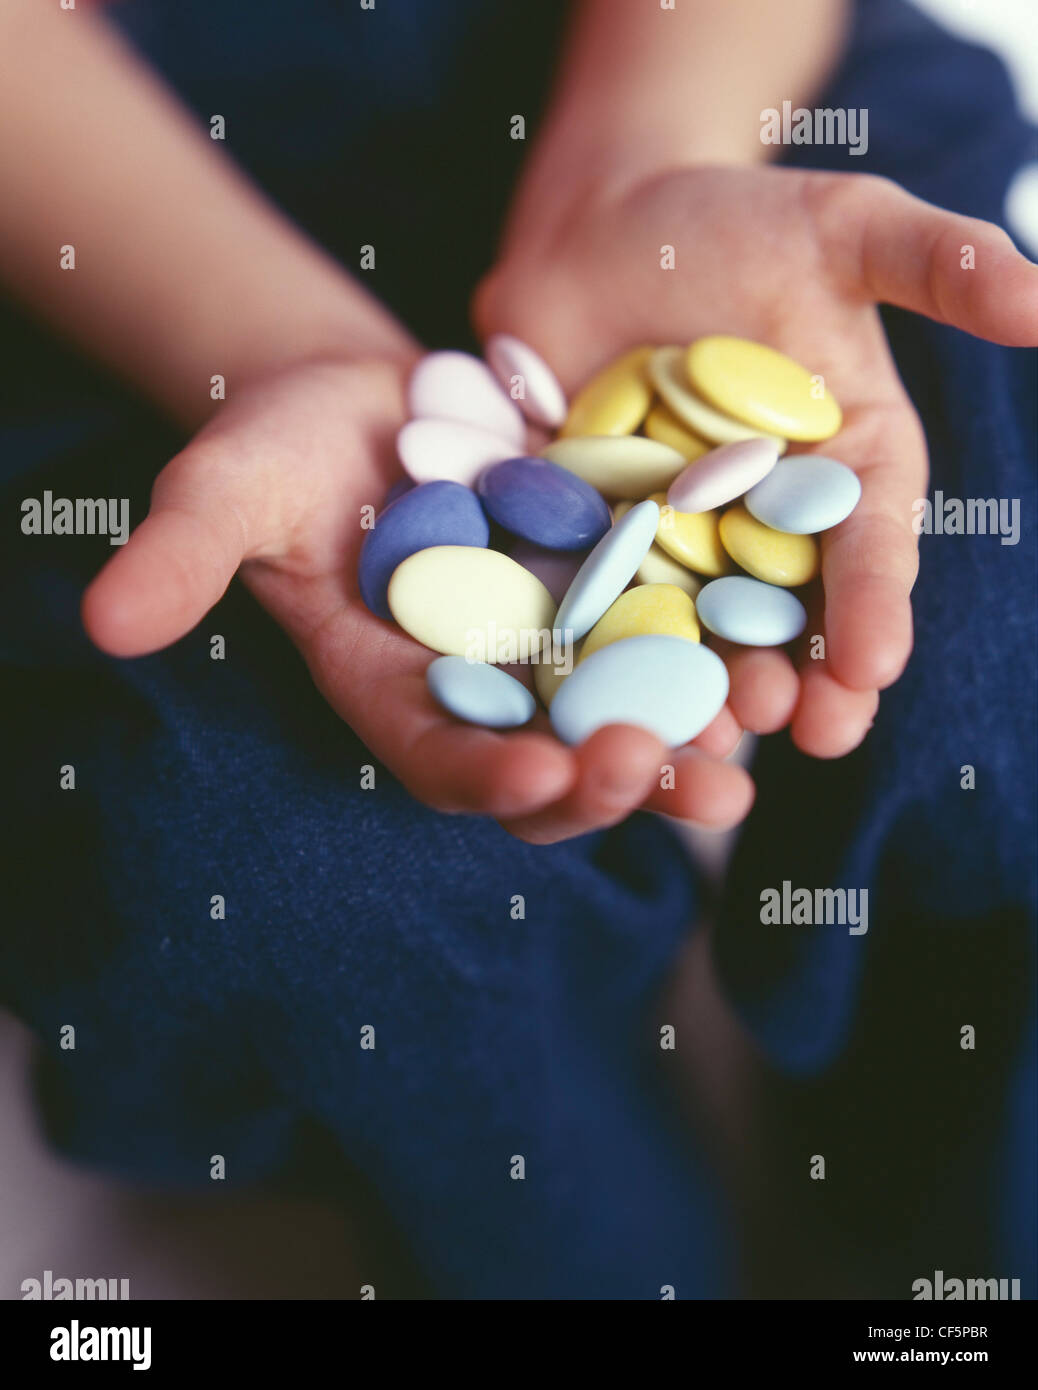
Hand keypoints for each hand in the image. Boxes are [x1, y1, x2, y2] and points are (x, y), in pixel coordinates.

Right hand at [82, 354, 754, 843]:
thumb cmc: (286, 445)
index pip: (440, 755)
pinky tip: (773, 663)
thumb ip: (185, 550)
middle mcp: (486, 690)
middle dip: (604, 780)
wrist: (370, 400)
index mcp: (396, 690)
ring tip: (740, 759)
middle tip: (658, 773)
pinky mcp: (613, 594)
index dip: (487, 773)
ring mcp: (555, 650)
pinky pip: (674, 640)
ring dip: (685, 746)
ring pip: (625, 718)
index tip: (541, 772)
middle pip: (549, 761)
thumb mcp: (232, 482)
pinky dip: (718, 659)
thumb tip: (104, 619)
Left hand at [475, 165, 1037, 756]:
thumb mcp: (845, 229)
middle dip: (794, 674)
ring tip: (707, 739)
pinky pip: (594, 596)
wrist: (607, 220)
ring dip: (701, 687)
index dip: (874, 605)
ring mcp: (674, 538)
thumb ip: (940, 266)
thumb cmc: (736, 221)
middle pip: (785, 612)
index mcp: (844, 469)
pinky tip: (592, 697)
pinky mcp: (589, 534)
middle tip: (792, 728)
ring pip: (692, 627)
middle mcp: (764, 521)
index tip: (874, 664)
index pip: (867, 545)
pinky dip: (596, 646)